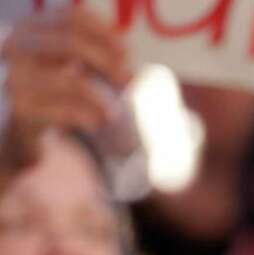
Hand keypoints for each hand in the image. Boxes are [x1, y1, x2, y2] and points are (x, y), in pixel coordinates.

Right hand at [0, 5, 130, 172]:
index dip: (103, 33)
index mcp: (29, 30)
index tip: (126, 52)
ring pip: (70, 80)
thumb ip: (96, 63)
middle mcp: (16, 47)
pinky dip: (87, 116)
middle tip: (126, 79)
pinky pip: (63, 110)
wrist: (13, 129)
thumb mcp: (67, 69)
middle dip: (106, 61)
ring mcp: (14, 77)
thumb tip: (131, 73)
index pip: (70, 18)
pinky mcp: (19, 109)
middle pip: (71, 43)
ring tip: (113, 112)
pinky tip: (97, 122)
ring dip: (101, 97)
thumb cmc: (46, 93)